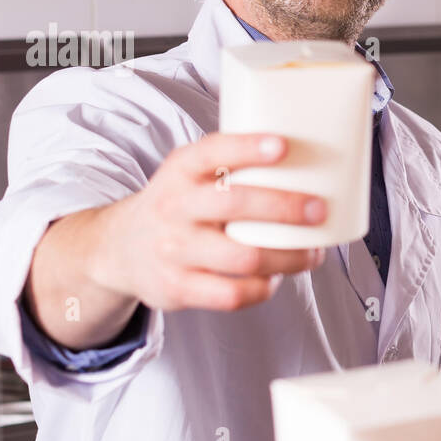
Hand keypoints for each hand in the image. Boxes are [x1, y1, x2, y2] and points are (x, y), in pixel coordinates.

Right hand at [97, 132, 328, 313]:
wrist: (121, 248)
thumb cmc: (179, 205)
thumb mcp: (190, 174)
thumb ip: (230, 165)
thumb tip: (308, 160)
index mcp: (180, 171)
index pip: (211, 151)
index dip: (247, 148)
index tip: (283, 146)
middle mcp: (173, 208)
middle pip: (235, 205)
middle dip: (285, 208)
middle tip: (319, 210)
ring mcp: (174, 251)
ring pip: (244, 257)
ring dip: (289, 257)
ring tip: (313, 254)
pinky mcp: (178, 288)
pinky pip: (233, 294)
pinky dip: (263, 288)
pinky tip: (275, 278)